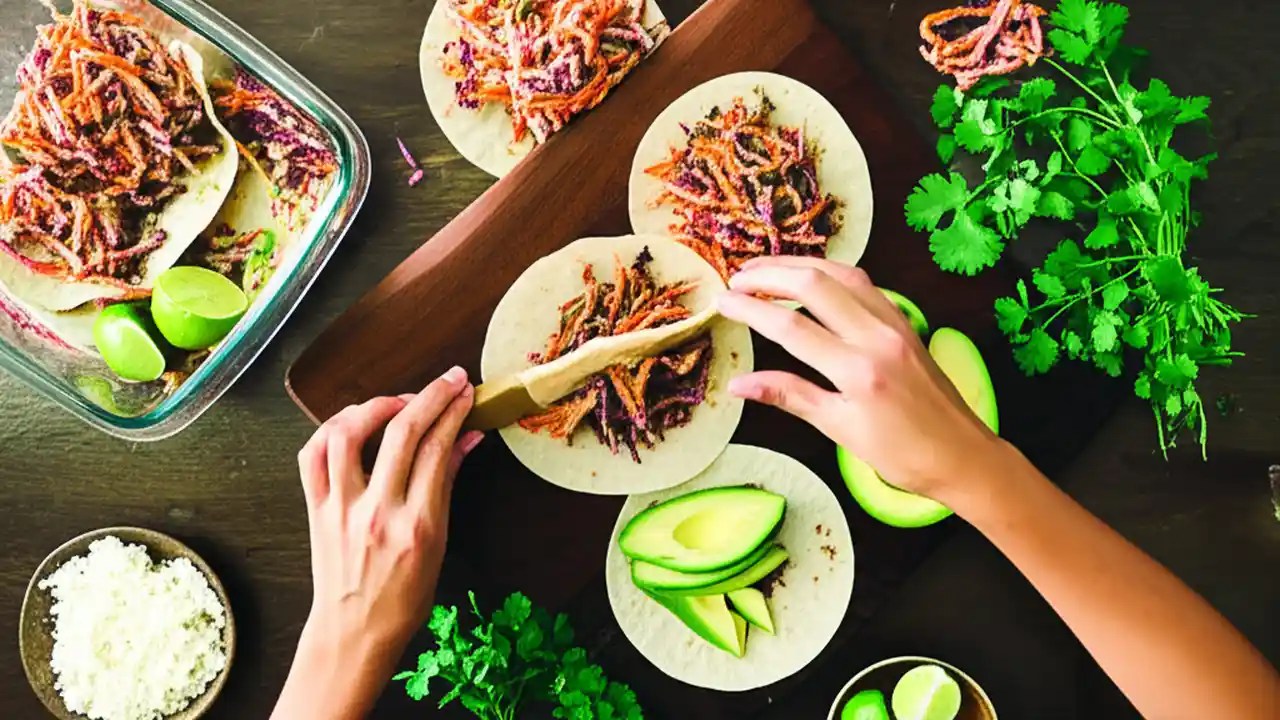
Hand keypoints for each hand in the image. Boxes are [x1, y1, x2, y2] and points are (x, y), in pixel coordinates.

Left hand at [273, 367, 483, 719]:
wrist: (354, 632)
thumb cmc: (403, 597)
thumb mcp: (440, 544)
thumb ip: (448, 484)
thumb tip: (467, 438)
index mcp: (416, 526)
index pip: (437, 449)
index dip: (453, 411)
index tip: (464, 392)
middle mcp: (376, 513)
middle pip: (402, 432)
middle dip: (429, 396)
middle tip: (448, 381)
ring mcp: (340, 509)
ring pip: (348, 434)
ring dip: (376, 405)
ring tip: (397, 401)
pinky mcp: (315, 508)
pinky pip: (313, 454)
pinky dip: (331, 428)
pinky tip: (353, 421)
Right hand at [715, 256, 1003, 504]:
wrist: (963, 455)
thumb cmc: (901, 454)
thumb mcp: (839, 429)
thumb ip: (790, 396)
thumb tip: (739, 385)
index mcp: (858, 370)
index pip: (791, 327)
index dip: (750, 309)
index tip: (721, 302)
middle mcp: (877, 336)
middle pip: (815, 284)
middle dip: (770, 274)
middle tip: (737, 278)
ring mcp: (895, 324)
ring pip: (842, 274)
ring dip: (800, 265)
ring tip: (765, 270)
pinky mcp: (904, 322)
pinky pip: (863, 284)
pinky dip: (830, 273)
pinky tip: (810, 278)